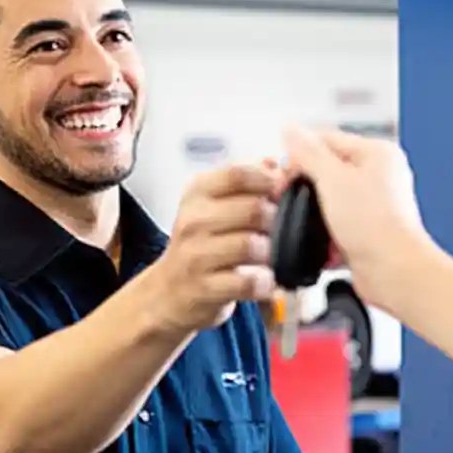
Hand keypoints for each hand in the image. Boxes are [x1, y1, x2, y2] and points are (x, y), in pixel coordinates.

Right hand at [145, 162, 280, 332]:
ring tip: (273, 255)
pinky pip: (247, 282)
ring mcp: (196, 255)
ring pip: (250, 245)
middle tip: (282, 228)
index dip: (269, 180)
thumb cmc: (200, 243)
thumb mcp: (214, 205)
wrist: (169, 290)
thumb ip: (245, 182)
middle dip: (276, 219)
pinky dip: (264, 283)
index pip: (238, 174)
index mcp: (198, 193)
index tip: (283, 189)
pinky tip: (266, 280)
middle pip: (251, 209)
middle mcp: (193, 220)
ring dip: (271, 252)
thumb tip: (275, 162)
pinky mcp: (203, 287)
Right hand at [280, 125, 435, 307]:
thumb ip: (308, 153)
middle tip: (287, 198)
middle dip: (305, 187)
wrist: (394, 272)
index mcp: (377, 154)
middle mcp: (379, 177)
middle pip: (327, 171)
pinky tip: (320, 244)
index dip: (298, 155)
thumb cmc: (377, 226)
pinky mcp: (367, 233)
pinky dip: (325, 236)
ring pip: (329, 202)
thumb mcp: (332, 179)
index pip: (326, 140)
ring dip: (314, 215)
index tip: (281, 173)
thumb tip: (290, 130)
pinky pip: (336, 228)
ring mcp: (374, 206)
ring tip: (307, 224)